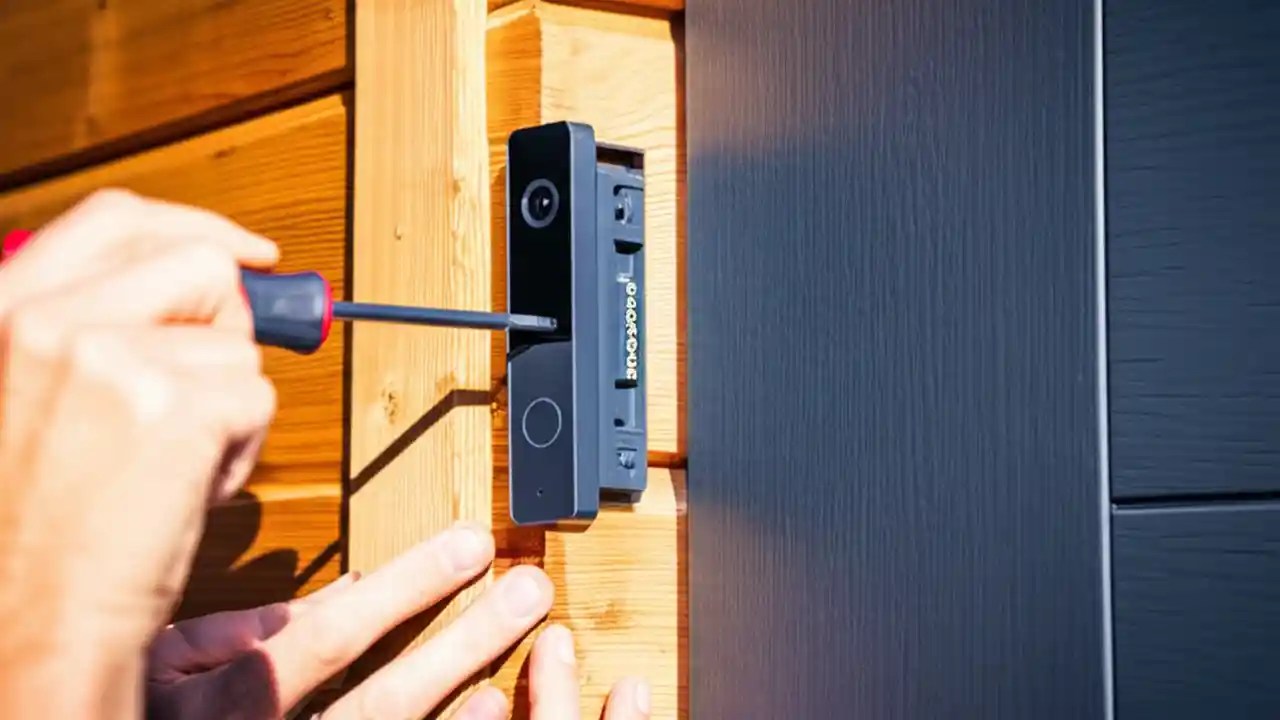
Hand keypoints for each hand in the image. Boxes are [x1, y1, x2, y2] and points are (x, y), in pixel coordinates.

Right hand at [0, 189, 279, 716]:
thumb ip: (92, 329)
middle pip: (202, 266)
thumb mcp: (26, 395)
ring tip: (164, 464)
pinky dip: (240, 449)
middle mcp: (43, 320)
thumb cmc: (33, 526)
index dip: (198, 228)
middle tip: (208, 386)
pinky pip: (257, 399)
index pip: (115, 220)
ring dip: (226, 406)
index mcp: (1, 308)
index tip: (250, 255)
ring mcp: (108, 357)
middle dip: (230, 325)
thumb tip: (211, 278)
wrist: (24, 620)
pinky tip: (182, 489)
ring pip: (238, 347)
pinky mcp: (173, 405)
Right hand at [144, 524, 650, 718]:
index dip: (405, 587)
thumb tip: (344, 589)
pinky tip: (487, 710)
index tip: (469, 546)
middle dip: (464, 641)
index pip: (332, 636)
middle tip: (528, 591)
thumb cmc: (144, 714)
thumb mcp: (170, 663)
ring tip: (528, 646)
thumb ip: (248, 627)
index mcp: (231, 702)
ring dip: (467, 691)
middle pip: (384, 700)